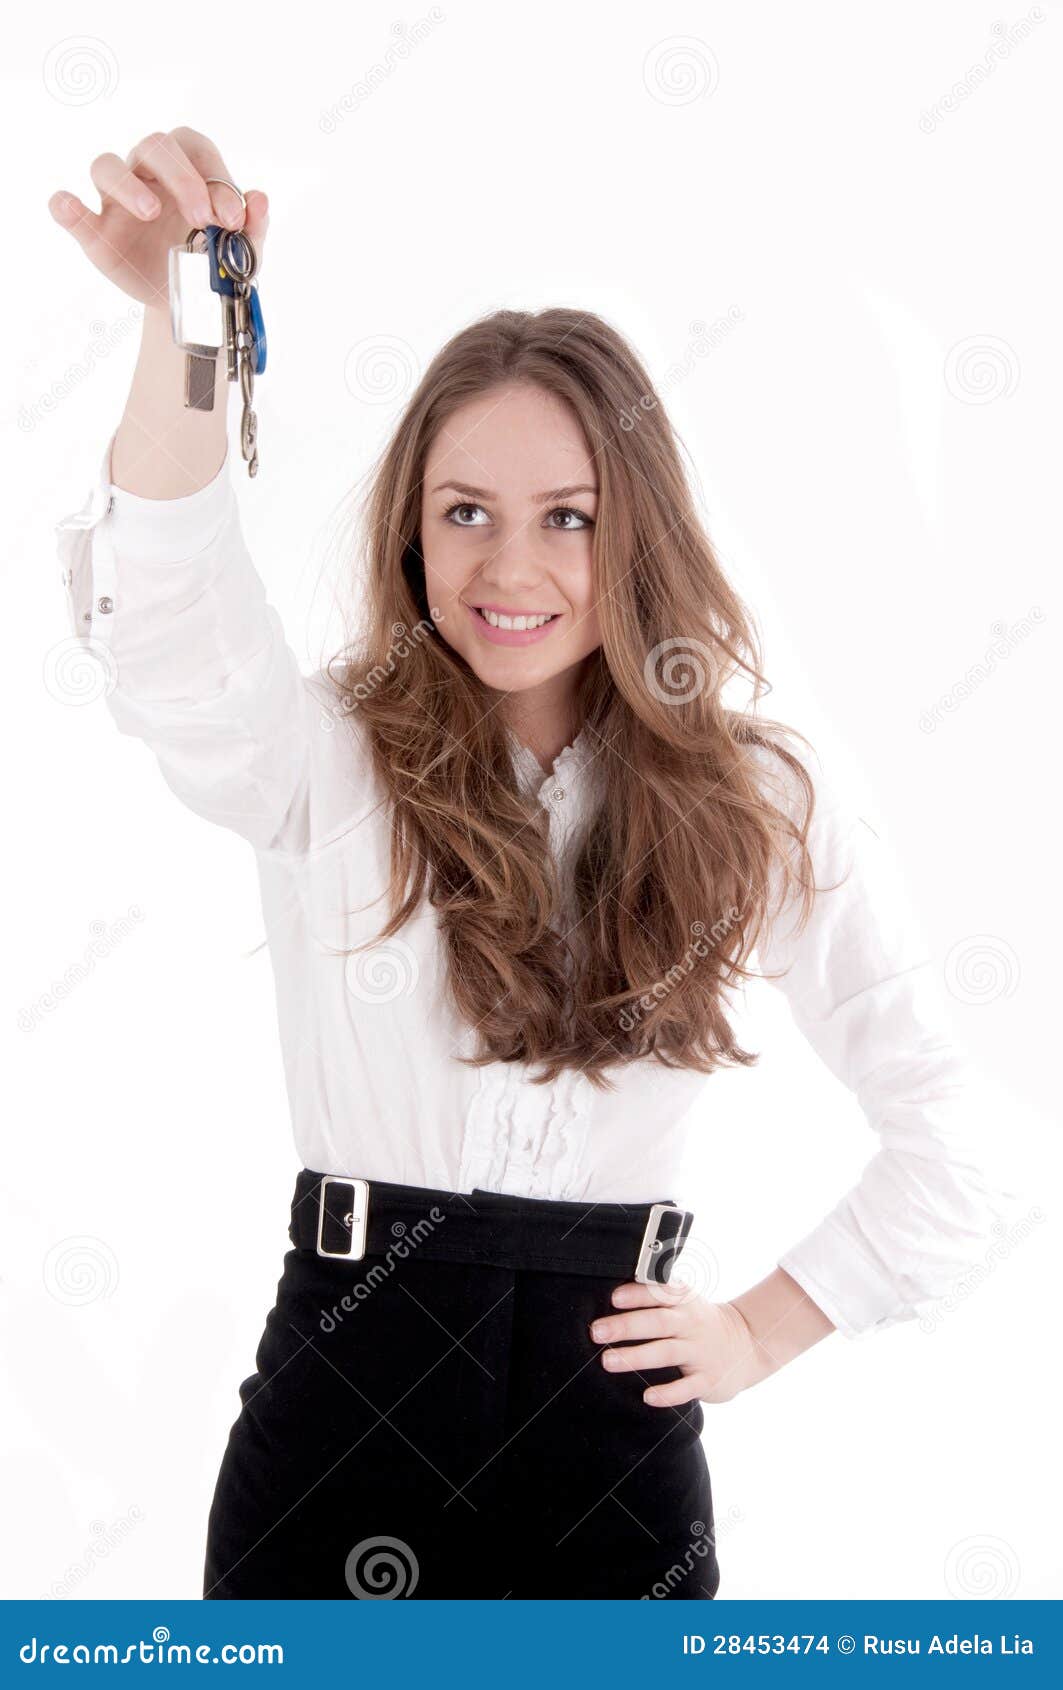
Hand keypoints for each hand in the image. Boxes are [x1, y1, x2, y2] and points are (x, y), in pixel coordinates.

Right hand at [48, 126, 268, 313]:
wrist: (191, 305)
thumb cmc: (214, 263)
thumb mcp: (242, 252)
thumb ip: (253, 227)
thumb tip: (259, 199)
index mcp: (188, 167)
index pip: (196, 149)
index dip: (215, 176)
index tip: (232, 219)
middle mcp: (148, 172)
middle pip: (154, 147)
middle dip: (181, 177)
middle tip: (202, 217)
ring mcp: (117, 200)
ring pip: (107, 166)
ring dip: (127, 185)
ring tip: (150, 213)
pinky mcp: (96, 232)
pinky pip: (69, 209)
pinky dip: (65, 206)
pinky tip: (69, 208)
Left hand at [590, 1279, 774, 1407]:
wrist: (746, 1345)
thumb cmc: (699, 1322)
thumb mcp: (685, 1302)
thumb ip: (656, 1297)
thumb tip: (609, 1297)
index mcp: (684, 1300)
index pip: (659, 1293)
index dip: (637, 1295)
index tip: (613, 1298)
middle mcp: (692, 1324)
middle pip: (657, 1322)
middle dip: (626, 1326)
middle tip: (597, 1331)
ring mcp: (701, 1352)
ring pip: (666, 1353)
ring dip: (636, 1357)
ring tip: (608, 1361)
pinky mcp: (708, 1379)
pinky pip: (686, 1387)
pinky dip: (667, 1393)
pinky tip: (648, 1397)